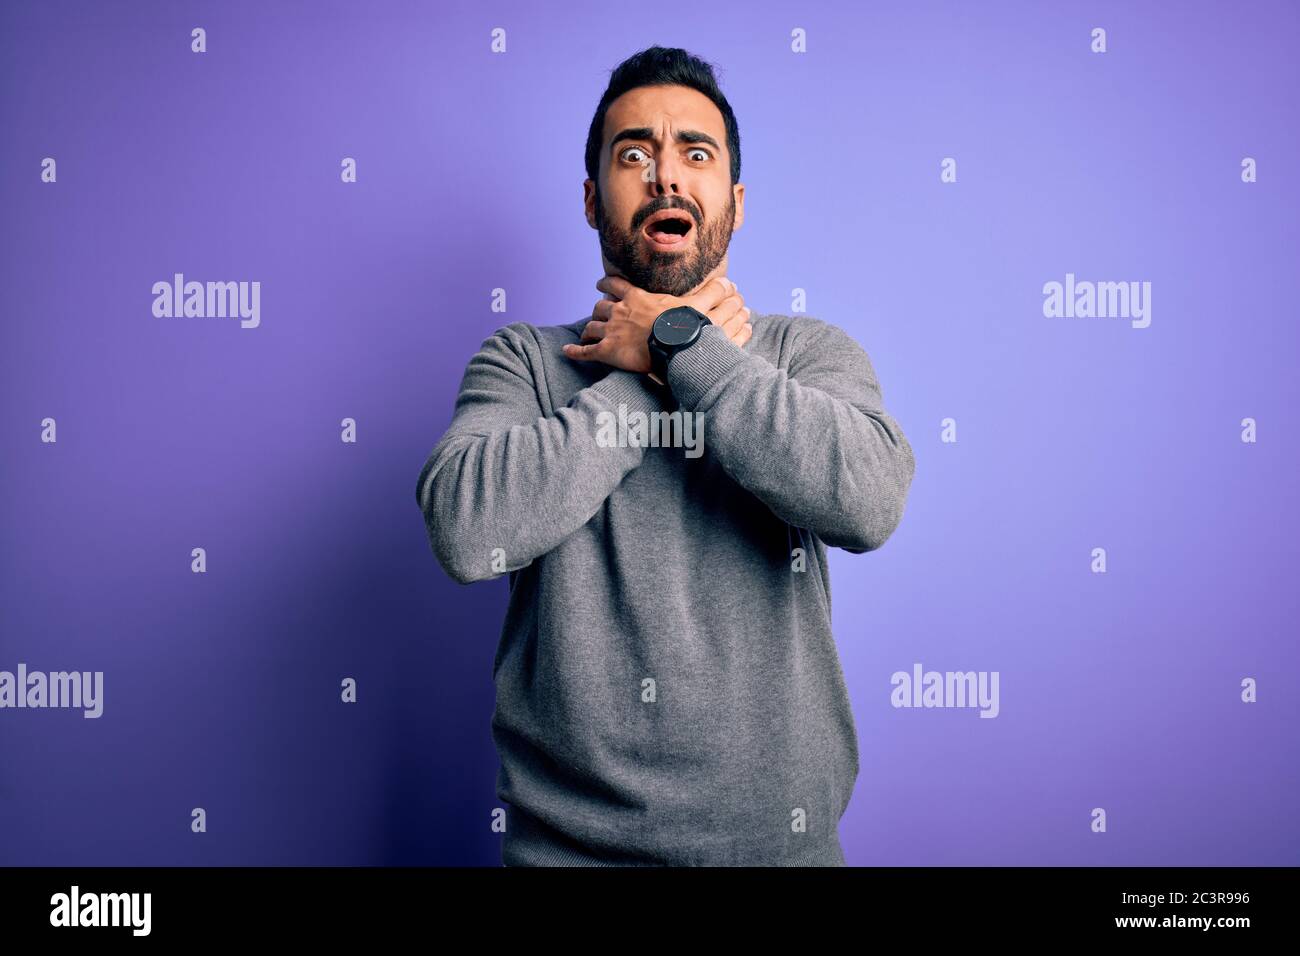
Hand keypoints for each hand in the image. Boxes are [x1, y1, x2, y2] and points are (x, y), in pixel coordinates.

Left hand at [562, 274, 752, 373]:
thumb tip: (731, 283)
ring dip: (587, 329)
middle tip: (595, 310)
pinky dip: (574, 351)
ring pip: (591, 326)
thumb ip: (712, 294)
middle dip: (597, 308)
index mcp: (637, 299)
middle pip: (600, 306)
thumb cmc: (683, 327)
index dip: (607, 284)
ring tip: (584, 333)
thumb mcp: (698, 306)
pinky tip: (567, 352)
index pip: (617, 285)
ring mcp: (611, 331)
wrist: (673, 347)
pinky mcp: (606, 351)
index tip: (601, 284)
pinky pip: (585, 351)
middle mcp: (620, 311)